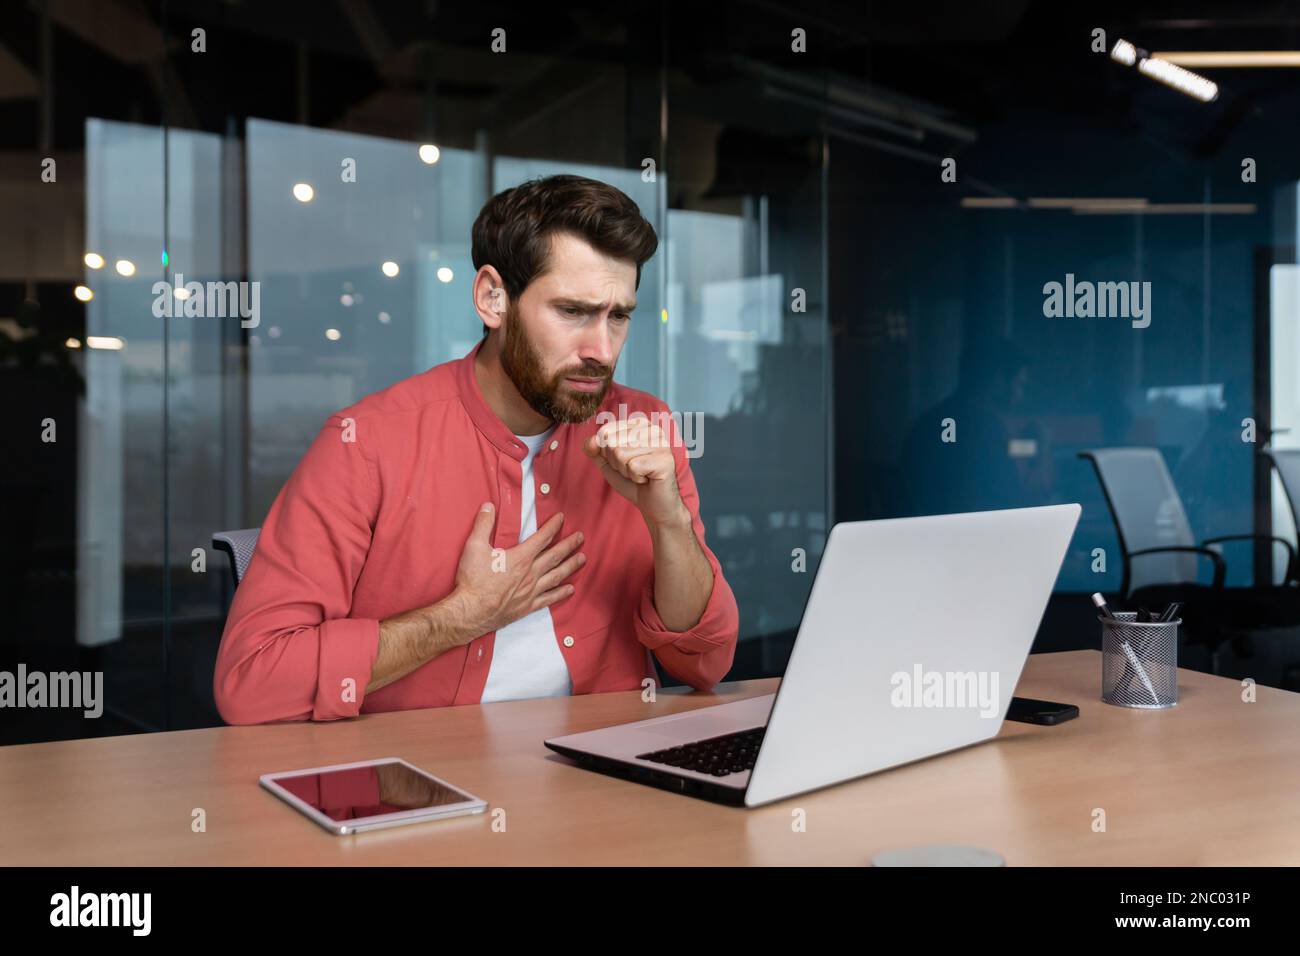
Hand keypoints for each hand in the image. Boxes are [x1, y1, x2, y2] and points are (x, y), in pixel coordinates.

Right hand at [448, 503, 583, 638]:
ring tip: (582, 559)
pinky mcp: (528, 606)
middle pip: (555, 556)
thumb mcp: (474, 547)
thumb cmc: (472, 580)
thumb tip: (488, 506)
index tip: (562, 518)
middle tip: (581, 537)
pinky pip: (550, 598)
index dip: (553, 526)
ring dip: (571, 566)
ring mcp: (531, 591)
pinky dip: (561, 592)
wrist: (471, 611)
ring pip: (557, 575)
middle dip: (569, 545)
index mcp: (520, 557)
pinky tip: (570, 589)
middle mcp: (530, 573)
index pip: (542, 537)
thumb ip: (483, 524)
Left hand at [583, 414, 689, 528]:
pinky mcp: (665, 458)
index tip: (624, 461)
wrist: (653, 505)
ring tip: (641, 474)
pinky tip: (647, 479)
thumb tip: (591, 440)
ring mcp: (660, 442)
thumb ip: (594, 449)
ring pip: (621, 454)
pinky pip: (633, 466)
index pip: (606, 432)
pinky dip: (636, 478)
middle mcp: (651, 429)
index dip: (608, 453)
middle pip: (612, 442)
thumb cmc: (632, 481)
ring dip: (627, 471)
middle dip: (617, 463)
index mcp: (638, 425)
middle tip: (634, 470)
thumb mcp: (607, 463)